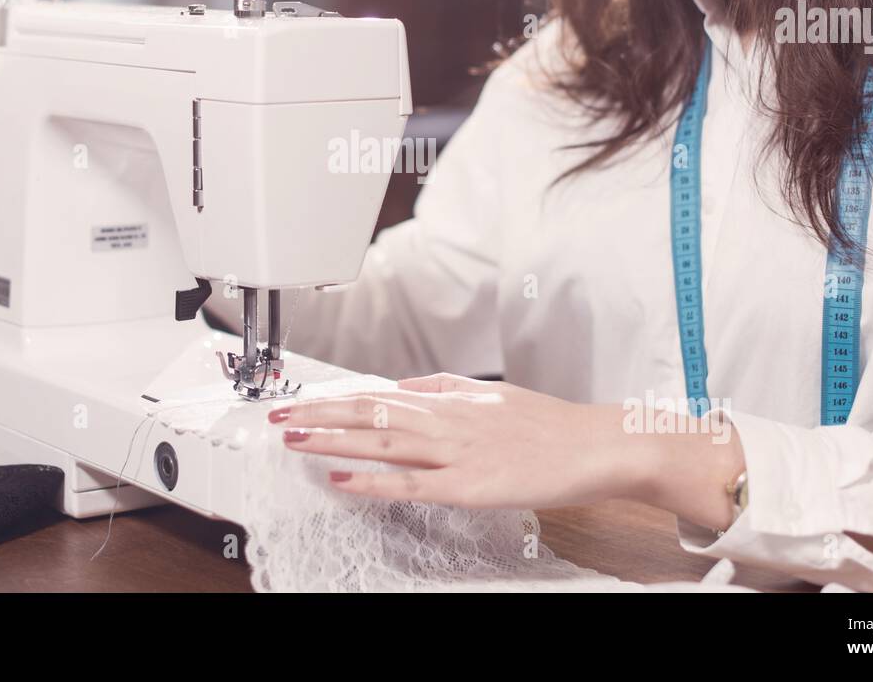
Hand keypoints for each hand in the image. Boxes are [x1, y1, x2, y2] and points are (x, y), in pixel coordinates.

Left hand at [268, 372, 647, 509]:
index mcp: (449, 399)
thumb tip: (401, 386)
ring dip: (334, 441)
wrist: (593, 445)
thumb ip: (442, 388)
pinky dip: (374, 482)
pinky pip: (412, 484)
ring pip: (382, 443)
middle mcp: (446, 420)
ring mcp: (456, 452)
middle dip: (319, 414)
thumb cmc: (546, 423)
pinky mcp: (469, 485)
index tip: (300, 399)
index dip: (335, 397)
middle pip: (369, 414)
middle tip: (278, 415)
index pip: (378, 395)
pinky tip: (343, 481)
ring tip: (295, 439)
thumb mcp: (489, 394)